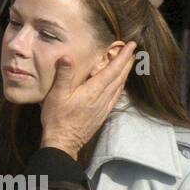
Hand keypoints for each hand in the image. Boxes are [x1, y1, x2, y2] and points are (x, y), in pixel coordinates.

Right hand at [39, 42, 135, 157]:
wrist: (63, 143)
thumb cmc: (57, 119)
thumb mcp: (56, 95)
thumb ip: (64, 75)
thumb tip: (67, 56)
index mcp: (93, 91)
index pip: (112, 70)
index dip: (122, 57)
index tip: (131, 46)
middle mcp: (102, 99)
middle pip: (119, 78)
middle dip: (127, 63)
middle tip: (134, 52)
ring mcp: (103, 108)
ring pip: (119, 88)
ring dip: (125, 74)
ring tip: (128, 64)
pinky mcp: (101, 115)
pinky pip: (115, 98)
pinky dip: (119, 87)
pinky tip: (119, 86)